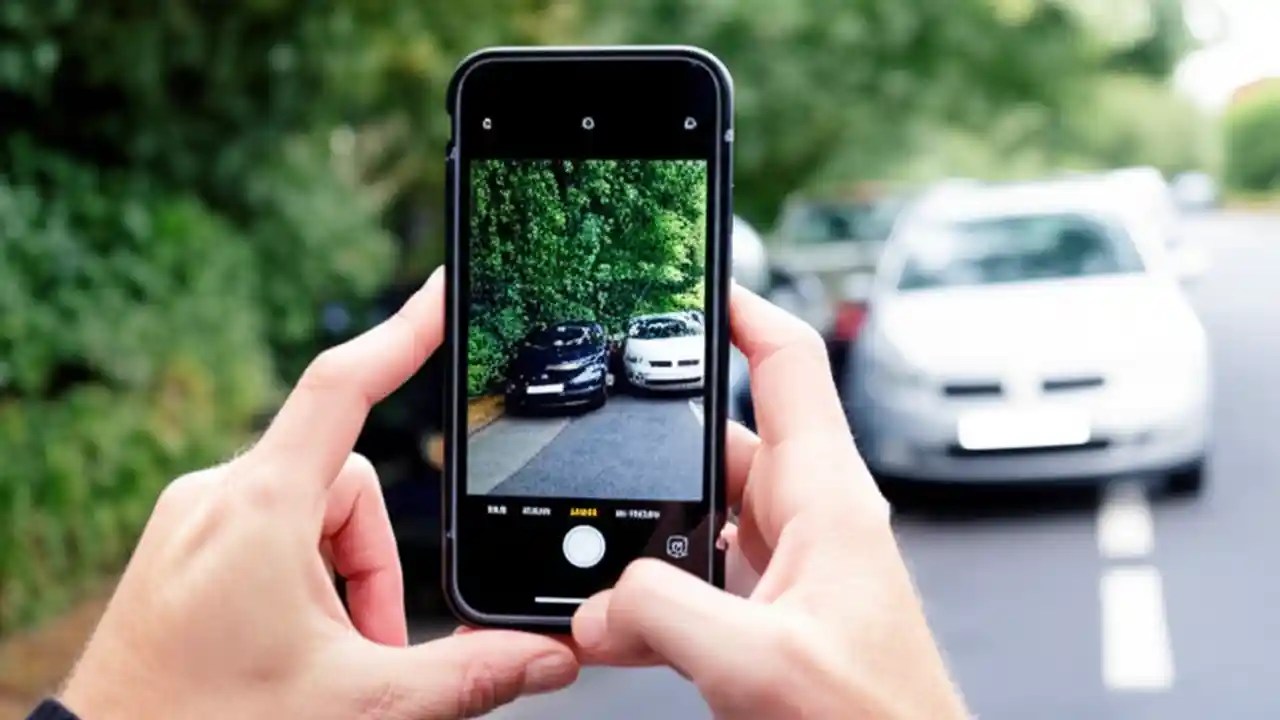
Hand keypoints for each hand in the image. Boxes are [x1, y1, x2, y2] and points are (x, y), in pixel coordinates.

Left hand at [60, 270, 578, 718]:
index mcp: (261, 508)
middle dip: (375, 568)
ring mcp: (193, 521)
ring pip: (310, 515)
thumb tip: (546, 656)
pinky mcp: (180, 548)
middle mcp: (218, 496)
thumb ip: (467, 674)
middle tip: (368, 652)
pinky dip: (301, 582)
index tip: (440, 293)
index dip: (403, 332)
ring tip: (326, 665)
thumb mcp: (360, 702)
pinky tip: (289, 650)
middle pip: (346, 486)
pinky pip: (267, 532)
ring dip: (341, 582)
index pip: (344, 386)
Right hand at [571, 286, 966, 718]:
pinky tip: (612, 620)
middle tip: (591, 438)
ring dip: (643, 530)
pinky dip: (648, 590)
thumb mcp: (762, 662)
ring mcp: (785, 566)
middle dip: (653, 438)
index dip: (739, 309)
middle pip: (719, 438)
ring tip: (591, 548)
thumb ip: (667, 614)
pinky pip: (693, 574)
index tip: (687, 279)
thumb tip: (597, 602)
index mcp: (828, 499)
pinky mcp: (764, 611)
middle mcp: (809, 519)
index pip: (787, 366)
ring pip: (695, 512)